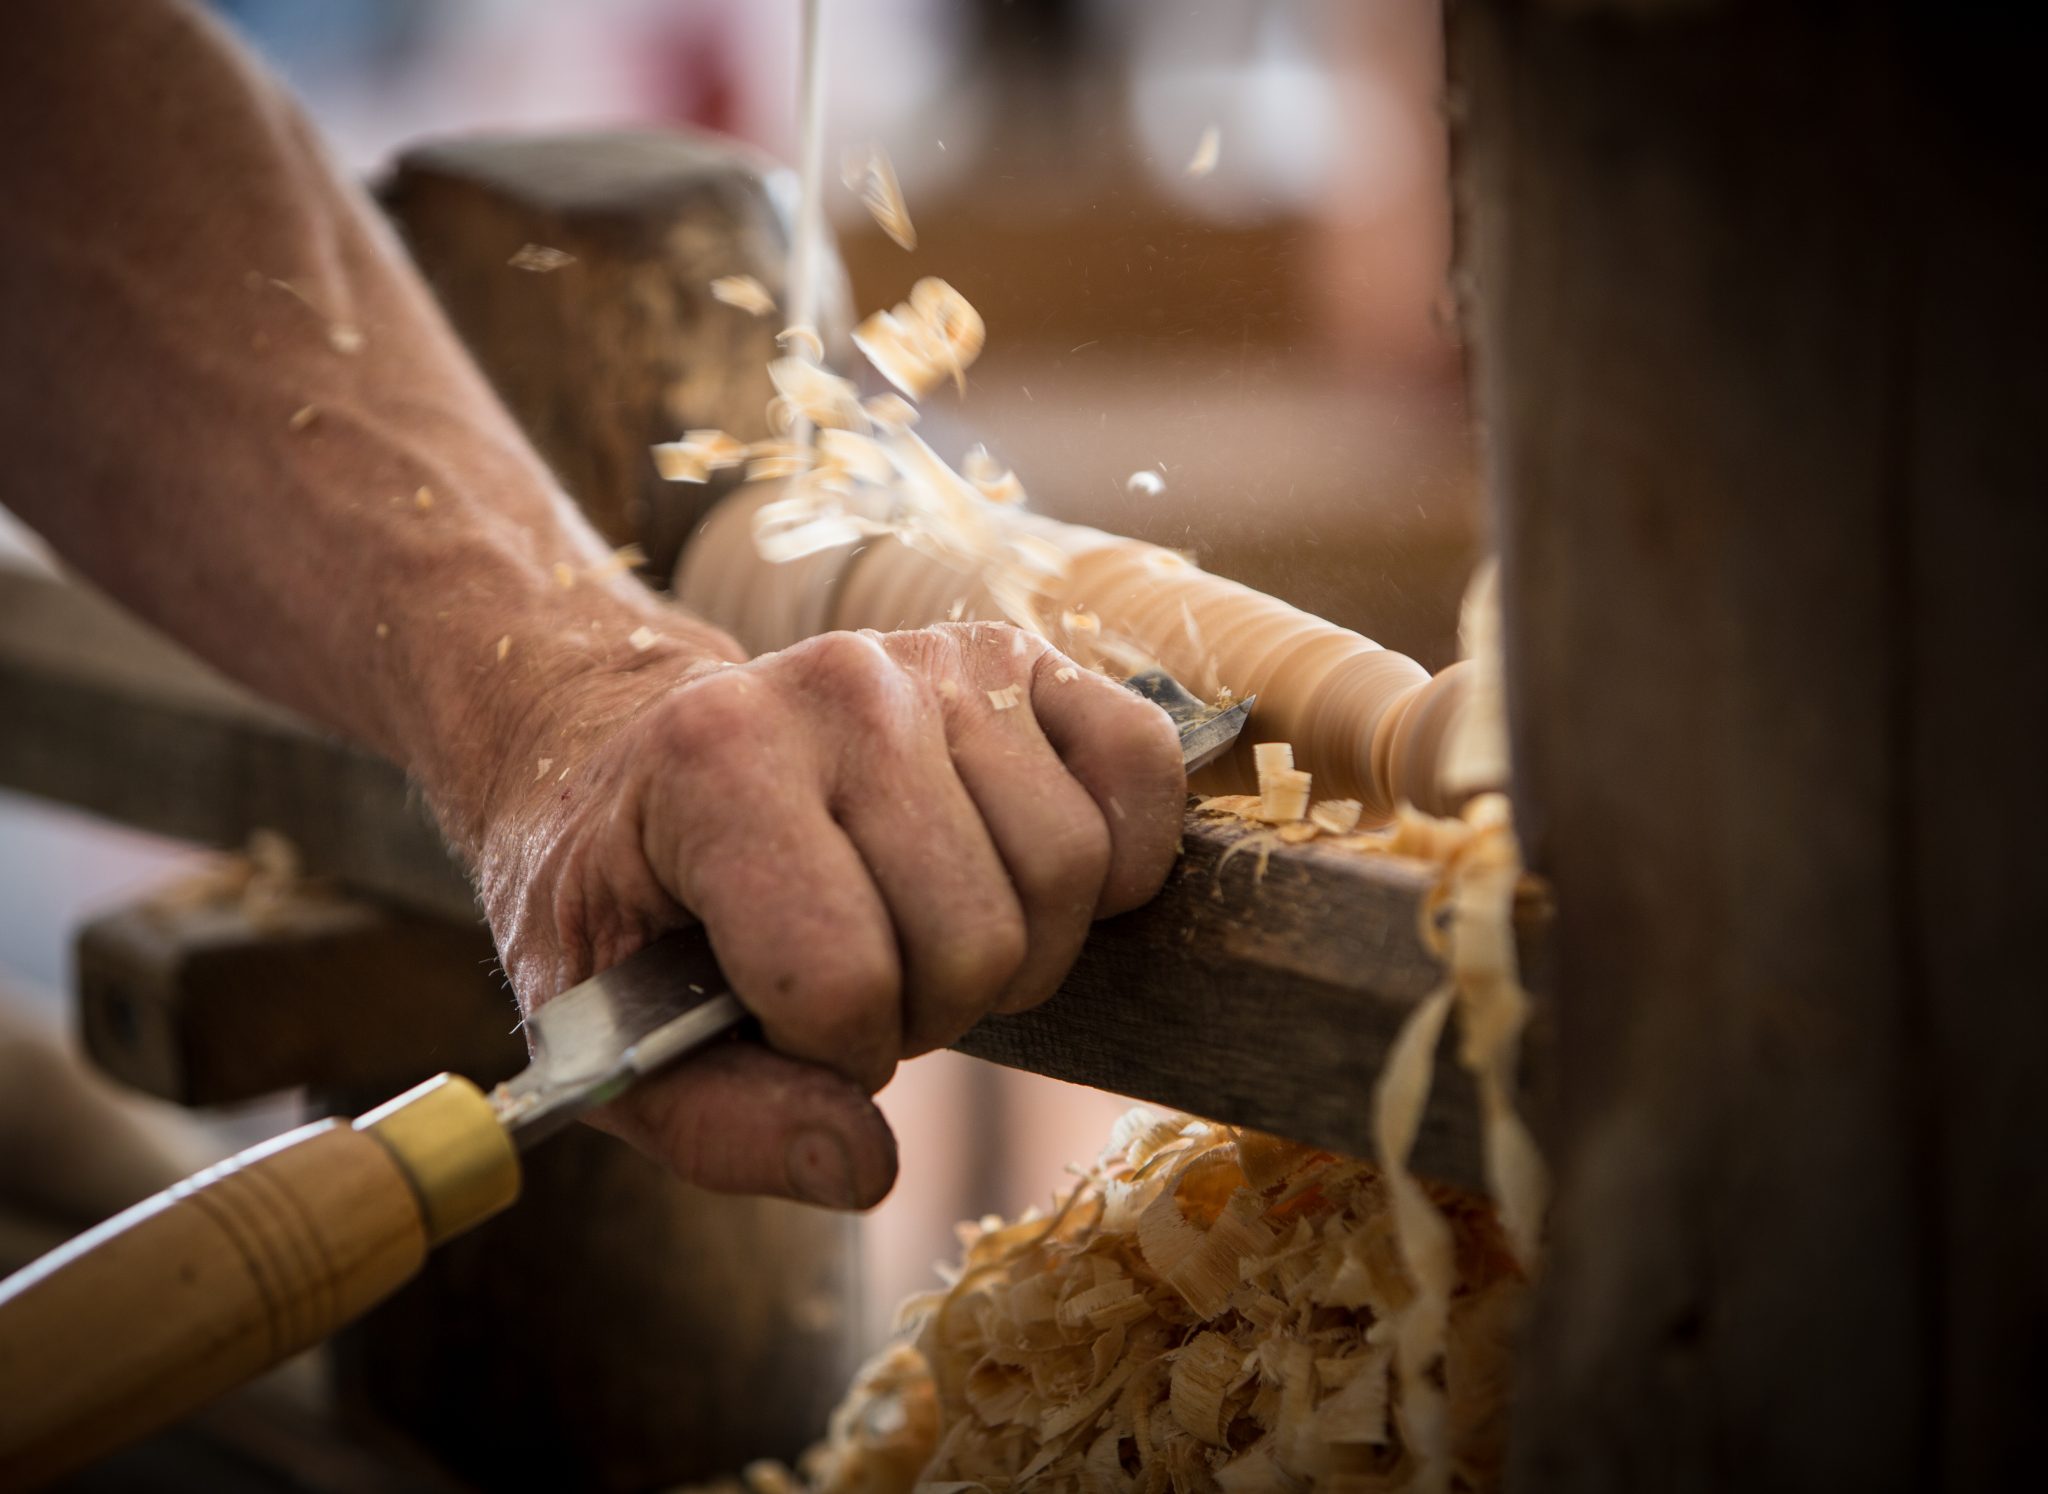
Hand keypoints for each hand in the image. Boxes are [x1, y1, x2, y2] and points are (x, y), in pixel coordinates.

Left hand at [473, 621, 1185, 1208]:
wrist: (634, 756)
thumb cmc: (631, 900)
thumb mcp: (607, 1028)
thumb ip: (720, 1123)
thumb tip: (862, 1167)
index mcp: (709, 761)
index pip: (843, 977)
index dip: (832, 1053)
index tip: (785, 1027)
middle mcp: (837, 686)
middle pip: (978, 935)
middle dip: (930, 1010)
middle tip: (865, 985)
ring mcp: (939, 661)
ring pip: (1070, 867)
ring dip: (1018, 952)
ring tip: (930, 933)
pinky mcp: (1021, 656)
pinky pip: (1139, 768)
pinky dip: (1120, 858)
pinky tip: (1026, 883)